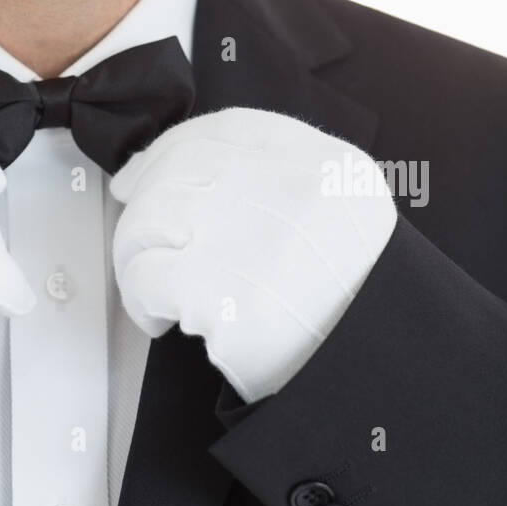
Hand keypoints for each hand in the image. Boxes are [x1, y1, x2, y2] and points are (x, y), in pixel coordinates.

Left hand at [110, 108, 396, 401]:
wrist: (371, 377)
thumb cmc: (348, 308)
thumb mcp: (344, 217)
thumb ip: (280, 181)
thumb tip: (174, 171)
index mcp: (328, 166)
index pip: (229, 128)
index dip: (171, 148)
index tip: (140, 173)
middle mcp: (291, 188)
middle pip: (181, 168)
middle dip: (143, 203)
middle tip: (136, 237)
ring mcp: (251, 238)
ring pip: (150, 217)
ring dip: (135, 252)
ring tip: (150, 284)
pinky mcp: (220, 296)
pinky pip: (144, 276)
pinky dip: (140, 298)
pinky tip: (159, 318)